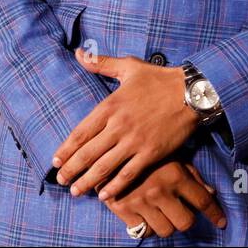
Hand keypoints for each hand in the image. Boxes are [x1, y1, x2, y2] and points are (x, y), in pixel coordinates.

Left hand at [53, 49, 198, 198]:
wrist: (192, 92)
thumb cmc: (160, 78)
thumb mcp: (129, 67)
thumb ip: (101, 63)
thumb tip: (78, 53)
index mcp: (110, 105)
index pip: (80, 132)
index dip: (66, 149)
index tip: (55, 161)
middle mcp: (119, 125)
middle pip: (87, 153)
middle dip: (71, 170)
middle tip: (61, 181)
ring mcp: (135, 141)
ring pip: (104, 166)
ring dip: (87, 181)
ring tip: (76, 191)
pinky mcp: (151, 152)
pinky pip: (128, 173)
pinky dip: (114, 186)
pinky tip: (104, 195)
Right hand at [104, 159, 227, 237]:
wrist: (109, 145)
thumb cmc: (147, 149)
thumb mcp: (173, 156)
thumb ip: (192, 175)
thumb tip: (210, 193)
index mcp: (175, 175)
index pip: (202, 200)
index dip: (215, 214)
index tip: (222, 222)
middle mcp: (159, 190)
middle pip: (185, 222)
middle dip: (186, 219)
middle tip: (181, 212)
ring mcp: (140, 201)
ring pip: (165, 230)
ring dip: (167, 224)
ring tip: (163, 213)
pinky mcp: (122, 209)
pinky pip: (142, 231)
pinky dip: (147, 227)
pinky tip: (147, 216)